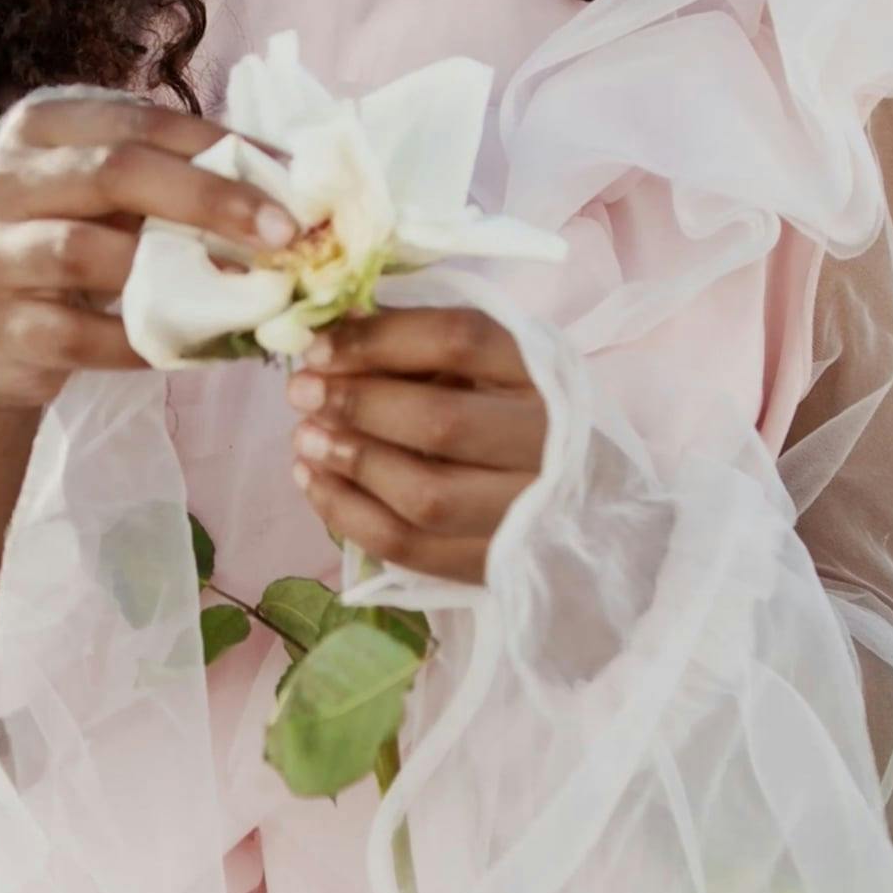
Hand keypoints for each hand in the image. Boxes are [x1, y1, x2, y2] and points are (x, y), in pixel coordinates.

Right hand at [0, 89, 296, 413]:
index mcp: (41, 128)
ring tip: (247, 290)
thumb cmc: (69, 242)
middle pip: (114, 173)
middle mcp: (6, 182)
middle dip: (209, 199)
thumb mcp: (105, 196)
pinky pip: (84, 335)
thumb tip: (286, 174)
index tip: (291, 175)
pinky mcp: (3, 329)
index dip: (219, 145)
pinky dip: (147, 340)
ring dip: (177, 273)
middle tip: (281, 232)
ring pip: (90, 252)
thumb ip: (173, 176)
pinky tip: (197, 344)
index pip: (139, 121)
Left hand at [286, 305, 548, 585]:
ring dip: (350, 465)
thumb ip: (421, 347)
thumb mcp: (490, 368)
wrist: (591, 507)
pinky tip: (315, 482)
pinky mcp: (493, 568)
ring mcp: (524, 516)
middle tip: (301, 393)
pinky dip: (348, 515)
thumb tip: (333, 323)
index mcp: (546, 376)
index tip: (319, 346)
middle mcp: (546, 446)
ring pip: (425, 496)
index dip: (379, 339)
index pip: (460, 341)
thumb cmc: (521, 419)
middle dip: (357, 405)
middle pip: (441, 422)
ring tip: (303, 439)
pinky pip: (410, 550)